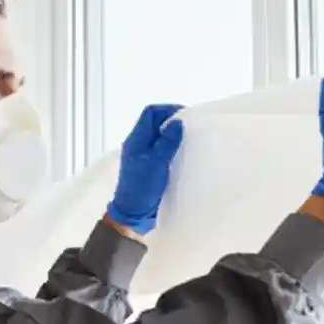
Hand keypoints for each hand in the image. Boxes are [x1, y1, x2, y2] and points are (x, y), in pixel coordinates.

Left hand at [108, 104, 184, 234]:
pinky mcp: (149, 166)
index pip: (150, 113)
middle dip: (172, 121)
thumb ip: (167, 142)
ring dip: (173, 135)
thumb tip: (178, 123)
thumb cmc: (142, 187)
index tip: (186, 116)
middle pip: (155, 123)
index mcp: (136, 140)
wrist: (133, 214)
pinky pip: (161, 150)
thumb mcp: (157, 162)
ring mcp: (143, 156)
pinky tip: (183, 153)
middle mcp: (138, 144)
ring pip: (159, 137)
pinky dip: (172, 148)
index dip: (168, 110)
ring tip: (189, 139)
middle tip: (191, 127)